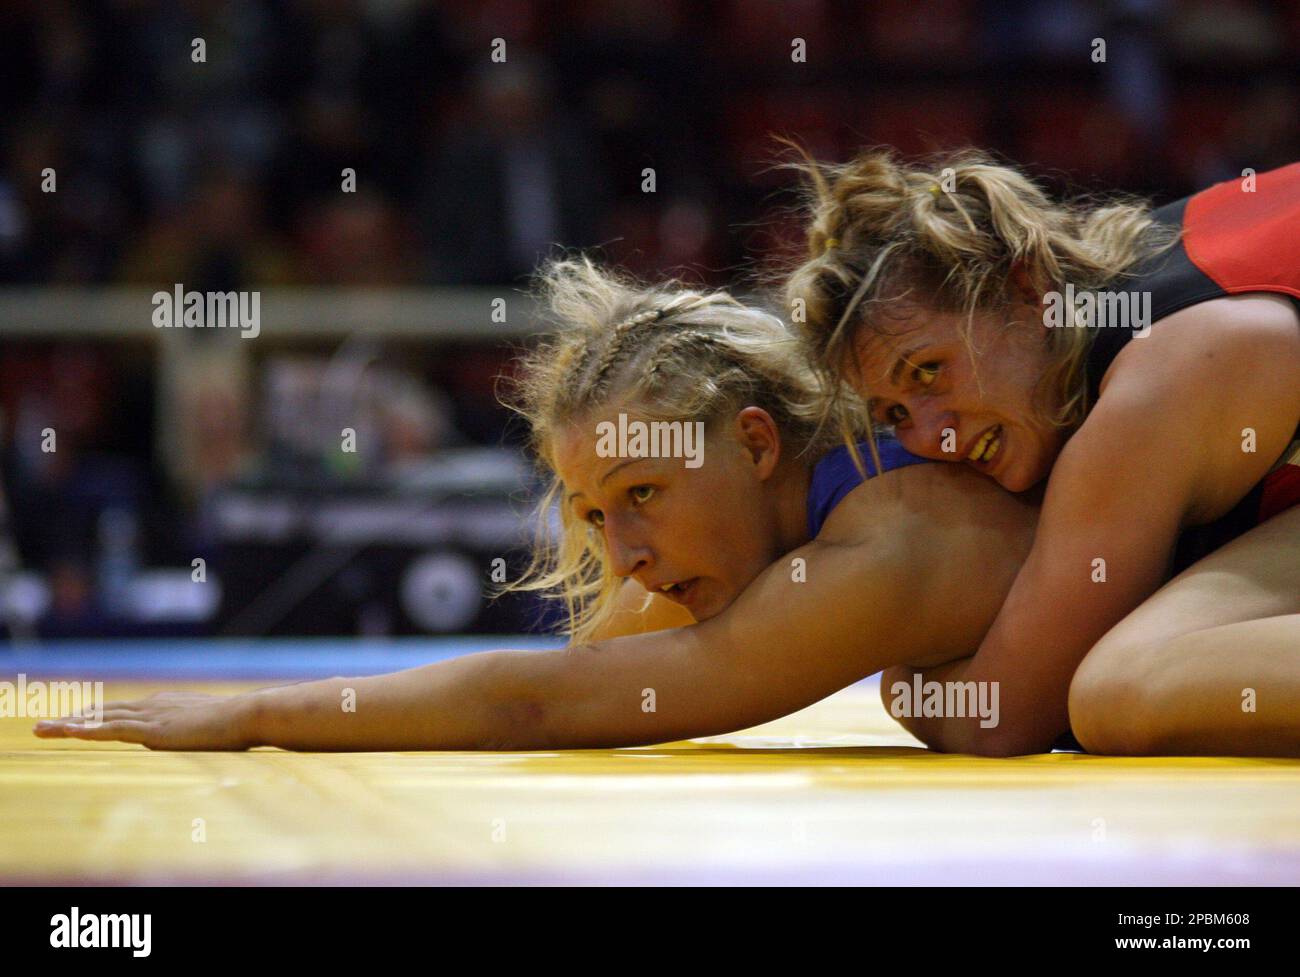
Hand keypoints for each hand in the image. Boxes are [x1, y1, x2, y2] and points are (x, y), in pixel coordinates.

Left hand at [33, 690, 258, 750]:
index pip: (123, 710)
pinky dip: (86, 731)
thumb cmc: (238, 723)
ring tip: (41, 730)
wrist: (247, 714)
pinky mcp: (153, 730)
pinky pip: (111, 730)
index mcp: (165, 704)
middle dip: (73, 718)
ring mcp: (151, 716)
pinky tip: (68, 731)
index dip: (96, 715)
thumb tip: (196, 736)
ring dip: (67, 725)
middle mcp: (152, 705)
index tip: (76, 719)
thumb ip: (194, 729)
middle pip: (104, 711)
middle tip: (45, 725)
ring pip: (99, 719)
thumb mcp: (210, 725)